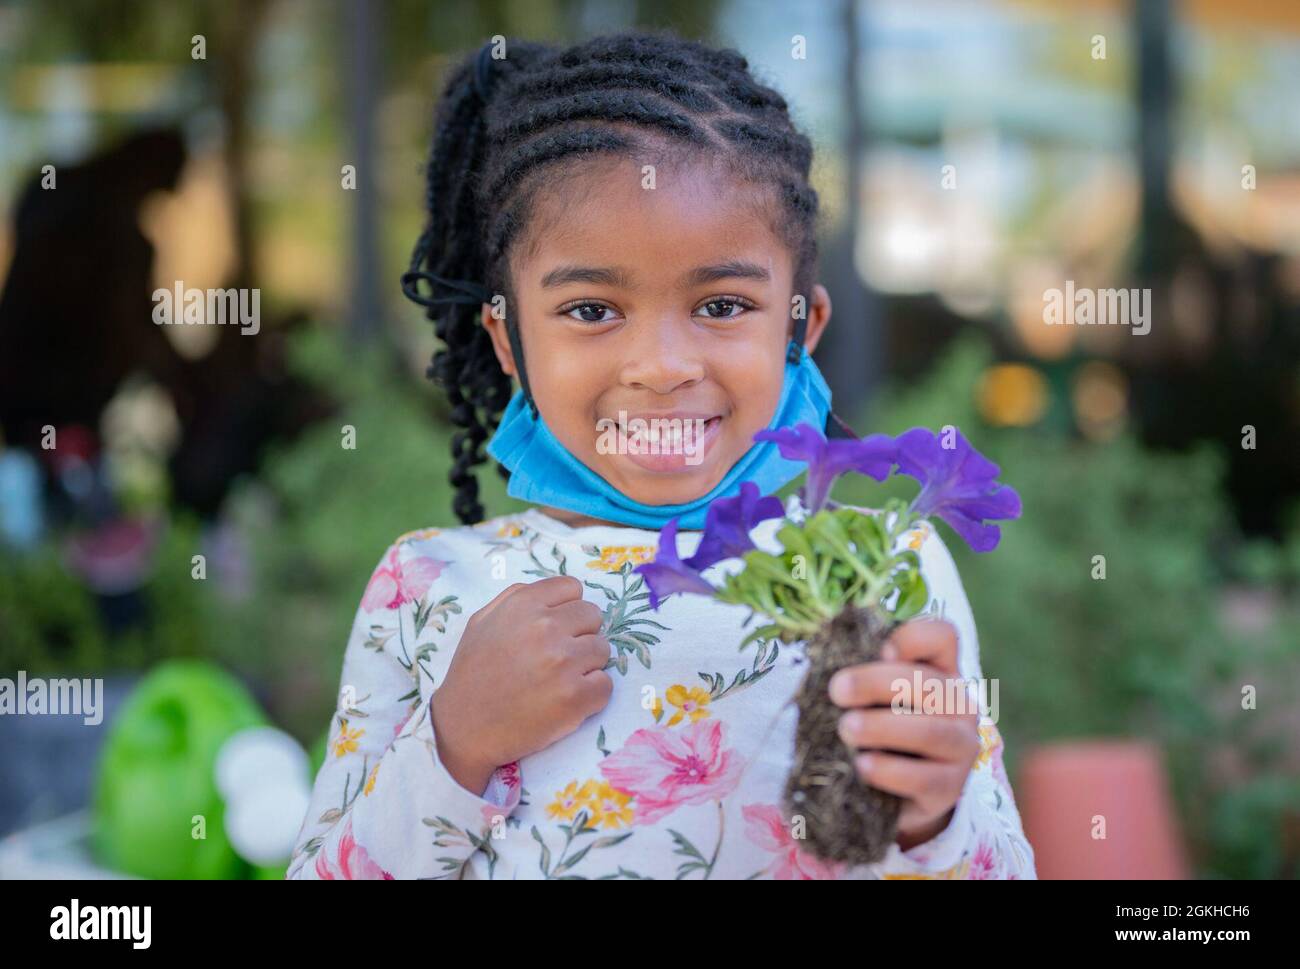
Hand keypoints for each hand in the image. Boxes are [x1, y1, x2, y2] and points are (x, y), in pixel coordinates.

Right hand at [431, 575, 612, 795]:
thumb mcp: (482, 622)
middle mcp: (545, 628)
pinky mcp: (575, 697)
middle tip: (557, 658)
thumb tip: (556, 594)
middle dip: (579, 635)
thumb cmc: (472, 674)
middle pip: (593, 616)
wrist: (462, 729)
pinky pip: (606, 684)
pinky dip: (591, 694)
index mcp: (524, 604)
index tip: (556, 630)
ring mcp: (562, 663)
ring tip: (559, 680)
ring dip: (586, 665)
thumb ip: (517, 598)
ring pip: (603, 649)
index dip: (567, 610)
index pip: (573, 588)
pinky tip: (566, 700)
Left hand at [827, 617, 980, 850]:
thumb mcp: (872, 700)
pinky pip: (923, 777)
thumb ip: (862, 677)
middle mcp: (959, 704)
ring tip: (846, 729)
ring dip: (882, 728)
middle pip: (927, 683)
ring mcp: (960, 747)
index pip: (942, 637)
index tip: (880, 650)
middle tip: (837, 691)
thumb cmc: (879, 732)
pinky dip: (890, 771)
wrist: (895, 794)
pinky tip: (862, 766)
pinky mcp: (949, 787)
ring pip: (930, 731)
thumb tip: (827, 661)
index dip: (913, 638)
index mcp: (940, 671)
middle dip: (876, 683)